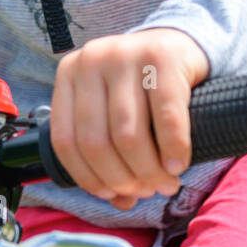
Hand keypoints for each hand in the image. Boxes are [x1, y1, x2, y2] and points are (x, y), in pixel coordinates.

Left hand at [49, 28, 210, 211]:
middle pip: (97, 142)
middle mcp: (92, 60)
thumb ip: (109, 151)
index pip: (67, 141)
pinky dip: (173, 149)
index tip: (115, 194)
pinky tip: (177, 164)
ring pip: (129, 135)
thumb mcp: (114, 110)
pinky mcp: (162, 56)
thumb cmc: (142, 86)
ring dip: (149, 171)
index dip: (89, 178)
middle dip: (124, 178)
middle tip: (147, 191)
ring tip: (165, 183)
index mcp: (69, 74)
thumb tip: (118, 202)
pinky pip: (166, 117)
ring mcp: (125, 54)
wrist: (180, 44)